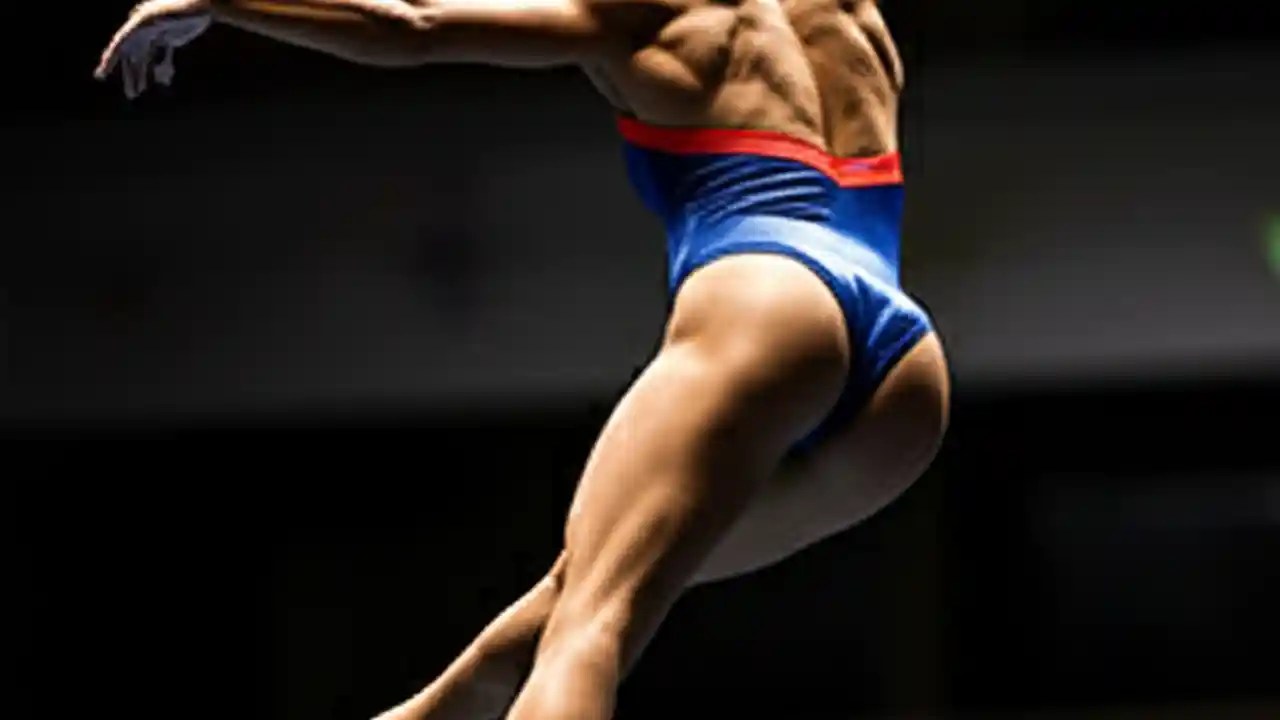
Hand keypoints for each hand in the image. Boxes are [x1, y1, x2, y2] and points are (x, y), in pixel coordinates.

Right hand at [95, 0, 212, 98]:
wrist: (203, 4)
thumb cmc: (183, 7)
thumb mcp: (164, 16)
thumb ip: (149, 25)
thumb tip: (131, 31)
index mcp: (138, 23)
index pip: (120, 44)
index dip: (110, 60)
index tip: (101, 75)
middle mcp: (143, 29)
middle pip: (132, 56)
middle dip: (130, 75)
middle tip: (131, 95)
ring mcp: (156, 34)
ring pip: (145, 58)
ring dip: (142, 74)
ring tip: (140, 91)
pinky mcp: (169, 38)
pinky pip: (161, 57)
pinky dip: (162, 68)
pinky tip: (164, 81)